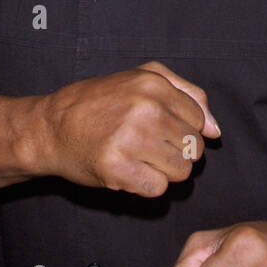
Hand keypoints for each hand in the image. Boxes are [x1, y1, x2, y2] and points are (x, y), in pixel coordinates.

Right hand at [38, 60, 219, 197]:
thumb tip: (215, 130)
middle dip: (176, 152)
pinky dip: (146, 185)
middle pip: (194, 149)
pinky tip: (128, 171)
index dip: (184, 131)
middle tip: (147, 147)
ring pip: (181, 172)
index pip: (200, 121)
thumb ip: (187, 94)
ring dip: (164, 171)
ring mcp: (131, 140)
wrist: (51, 127)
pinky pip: (158, 188)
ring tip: (139, 159)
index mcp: (154, 85)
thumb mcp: (141, 77)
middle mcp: (146, 110)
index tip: (161, 131)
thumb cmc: (98, 102)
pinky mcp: (117, 169)